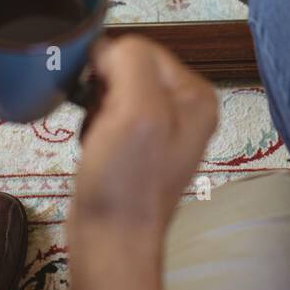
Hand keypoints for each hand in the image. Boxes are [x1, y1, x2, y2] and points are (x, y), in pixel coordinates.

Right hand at [71, 36, 217, 242]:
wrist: (111, 241)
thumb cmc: (127, 180)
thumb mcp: (137, 110)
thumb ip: (131, 61)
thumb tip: (106, 48)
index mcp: (196, 93)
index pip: (142, 48)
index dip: (111, 67)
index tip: (101, 101)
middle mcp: (186, 108)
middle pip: (127, 68)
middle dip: (103, 91)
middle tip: (102, 125)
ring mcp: (162, 129)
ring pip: (112, 91)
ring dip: (95, 109)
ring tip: (98, 139)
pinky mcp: (138, 147)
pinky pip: (107, 115)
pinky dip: (92, 126)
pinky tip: (94, 147)